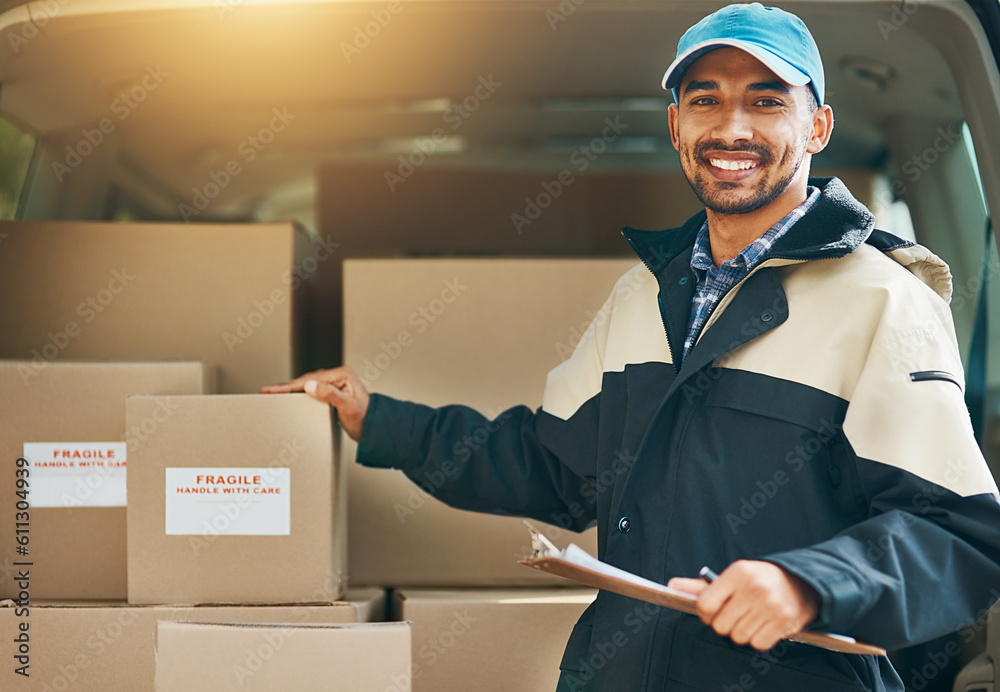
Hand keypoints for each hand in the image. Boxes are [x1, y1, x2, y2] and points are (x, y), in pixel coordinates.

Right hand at [260, 366, 369, 440]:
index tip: (273, 390)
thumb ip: (329, 394)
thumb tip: (309, 385)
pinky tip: (289, 396)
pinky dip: (298, 394)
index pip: (310, 379)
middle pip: (306, 380)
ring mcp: (335, 383)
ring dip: (290, 389)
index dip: (289, 386)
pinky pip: (311, 391)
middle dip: (285, 386)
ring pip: (307, 385)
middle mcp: (339, 376)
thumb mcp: (347, 407)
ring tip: (272, 392)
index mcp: (342, 374)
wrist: (374, 429)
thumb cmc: (366, 419)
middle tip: (266, 391)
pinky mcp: (333, 392)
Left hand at [667, 560, 819, 650]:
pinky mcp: (784, 621)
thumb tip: (672, 586)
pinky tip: (763, 625)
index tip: (712, 612)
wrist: (802, 584)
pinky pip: (758, 644)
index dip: (705, 613)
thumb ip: (701, 585)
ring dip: (741, 632)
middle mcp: (754, 588)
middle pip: (720, 625)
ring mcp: (770, 605)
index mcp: (738, 572)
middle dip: (724, 624)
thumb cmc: (759, 580)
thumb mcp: (732, 576)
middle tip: (734, 615)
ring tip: (750, 618)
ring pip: (738, 636)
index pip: (705, 604)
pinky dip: (758, 639)